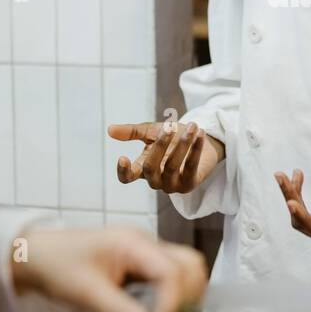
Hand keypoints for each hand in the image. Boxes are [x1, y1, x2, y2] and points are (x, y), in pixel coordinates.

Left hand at [12, 226, 207, 311]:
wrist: (38, 254)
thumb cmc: (58, 267)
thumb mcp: (86, 293)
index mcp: (133, 243)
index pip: (172, 272)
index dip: (171, 303)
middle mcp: (147, 242)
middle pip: (190, 264)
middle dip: (186, 296)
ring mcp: (147, 250)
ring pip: (186, 268)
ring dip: (183, 295)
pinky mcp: (144, 261)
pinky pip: (172, 275)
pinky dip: (173, 295)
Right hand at [109, 121, 224, 194]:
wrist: (201, 142)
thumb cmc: (173, 138)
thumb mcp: (152, 131)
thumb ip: (133, 132)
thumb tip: (109, 129)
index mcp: (142, 169)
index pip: (127, 177)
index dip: (124, 171)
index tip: (123, 157)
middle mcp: (155, 180)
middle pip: (150, 168)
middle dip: (159, 145)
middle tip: (169, 126)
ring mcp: (172, 185)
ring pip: (172, 166)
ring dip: (182, 144)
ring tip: (192, 126)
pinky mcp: (189, 184)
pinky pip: (191, 167)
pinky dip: (195, 149)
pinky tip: (199, 134)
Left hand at [275, 169, 310, 249]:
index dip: (301, 216)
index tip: (289, 200)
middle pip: (304, 223)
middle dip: (290, 198)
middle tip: (281, 175)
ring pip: (303, 221)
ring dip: (293, 198)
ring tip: (288, 175)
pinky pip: (308, 218)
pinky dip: (299, 201)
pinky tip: (298, 182)